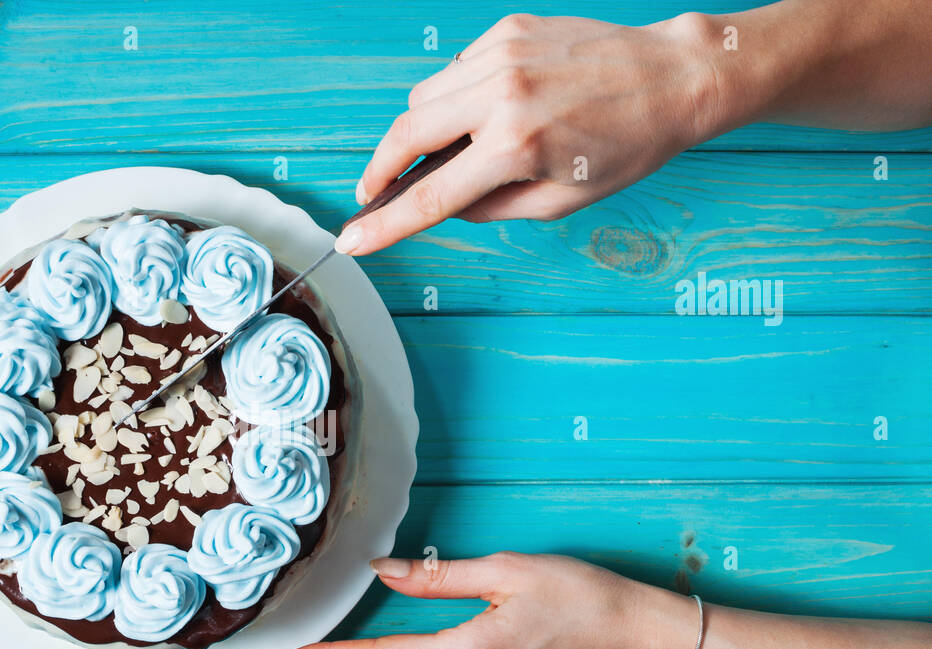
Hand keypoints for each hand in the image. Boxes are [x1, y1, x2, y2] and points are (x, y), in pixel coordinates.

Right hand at [336, 12, 727, 254]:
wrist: (673, 77)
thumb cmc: (628, 145)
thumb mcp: (560, 201)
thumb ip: (491, 208)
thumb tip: (444, 205)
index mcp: (515, 147)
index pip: (430, 194)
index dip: (385, 224)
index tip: (353, 239)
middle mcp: (502, 94)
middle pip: (405, 134)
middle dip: (379, 170)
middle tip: (373, 194)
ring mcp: (502, 55)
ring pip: (423, 97)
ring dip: (418, 130)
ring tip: (445, 151)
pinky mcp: (508, 30)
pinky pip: (456, 70)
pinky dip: (456, 96)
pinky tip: (484, 111)